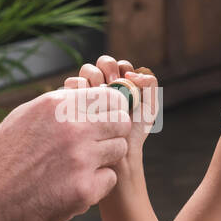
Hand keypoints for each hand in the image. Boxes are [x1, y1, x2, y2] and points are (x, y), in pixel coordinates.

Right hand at [0, 86, 131, 220]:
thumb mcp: (23, 116)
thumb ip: (56, 106)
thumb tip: (78, 93)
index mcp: (58, 105)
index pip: (110, 97)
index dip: (111, 110)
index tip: (104, 121)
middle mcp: (74, 128)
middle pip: (121, 122)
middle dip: (112, 133)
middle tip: (96, 147)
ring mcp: (81, 159)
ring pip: (119, 151)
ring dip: (104, 159)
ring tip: (79, 168)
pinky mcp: (84, 189)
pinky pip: (109, 180)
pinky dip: (96, 185)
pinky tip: (73, 187)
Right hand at [63, 54, 159, 170]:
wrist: (118, 157)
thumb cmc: (134, 134)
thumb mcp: (149, 108)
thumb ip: (149, 85)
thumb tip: (132, 72)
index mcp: (121, 84)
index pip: (118, 65)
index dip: (120, 67)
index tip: (123, 78)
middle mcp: (104, 86)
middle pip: (100, 64)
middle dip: (106, 68)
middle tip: (111, 82)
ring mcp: (88, 94)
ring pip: (85, 71)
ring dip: (92, 76)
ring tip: (99, 91)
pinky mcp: (73, 102)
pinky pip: (71, 84)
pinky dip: (78, 86)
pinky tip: (85, 98)